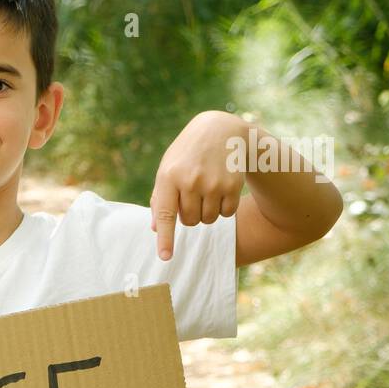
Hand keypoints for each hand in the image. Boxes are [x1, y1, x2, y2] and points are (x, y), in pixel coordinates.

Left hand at [150, 111, 246, 260]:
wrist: (221, 131)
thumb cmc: (187, 155)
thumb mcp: (168, 168)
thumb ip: (160, 198)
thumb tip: (155, 228)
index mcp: (169, 176)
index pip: (165, 214)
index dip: (165, 238)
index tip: (165, 257)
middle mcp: (191, 181)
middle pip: (188, 221)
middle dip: (189, 215)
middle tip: (192, 194)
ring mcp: (213, 183)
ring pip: (208, 220)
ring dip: (206, 213)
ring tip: (206, 190)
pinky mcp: (233, 185)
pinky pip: (226, 214)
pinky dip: (223, 208)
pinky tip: (221, 189)